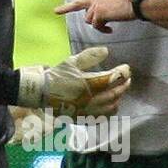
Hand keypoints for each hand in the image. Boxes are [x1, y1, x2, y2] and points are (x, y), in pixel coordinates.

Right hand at [17, 46, 131, 115]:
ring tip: (119, 92)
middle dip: (123, 86)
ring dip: (118, 99)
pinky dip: (109, 111)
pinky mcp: (82, 117)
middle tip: (127, 79)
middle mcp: (90, 99)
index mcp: (88, 84)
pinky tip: (110, 105)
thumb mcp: (72, 62)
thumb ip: (90, 56)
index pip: (112, 79)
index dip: (123, 73)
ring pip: (110, 107)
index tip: (126, 68)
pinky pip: (101, 117)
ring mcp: (87, 110)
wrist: (40, 93)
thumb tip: (106, 51)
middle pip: (114, 94)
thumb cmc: (57, 76)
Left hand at [55, 0, 136, 32]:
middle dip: (72, 11)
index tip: (56, 11)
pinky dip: (103, 30)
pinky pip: (97, 26)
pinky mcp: (99, 13)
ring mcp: (96, 5)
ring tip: (109, 26)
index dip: (67, 7)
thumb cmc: (133, 0)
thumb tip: (107, 14)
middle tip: (56, 11)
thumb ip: (108, 4)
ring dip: (99, 25)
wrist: (138, 1)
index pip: (81, 0)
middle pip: (81, 9)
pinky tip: (111, 29)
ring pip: (90, 20)